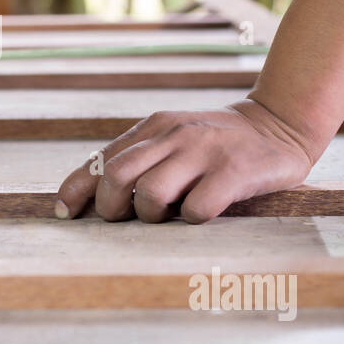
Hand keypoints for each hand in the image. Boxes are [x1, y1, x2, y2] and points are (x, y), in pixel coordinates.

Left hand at [55, 99, 316, 223]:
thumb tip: (93, 197)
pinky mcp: (234, 172)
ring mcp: (203, 152)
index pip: (101, 160)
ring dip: (151, 217)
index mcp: (153, 128)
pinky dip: (191, 220)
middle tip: (126, 220)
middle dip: (111, 208)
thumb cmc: (214, 145)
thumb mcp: (173, 139)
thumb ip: (139, 158)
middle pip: (117, 177)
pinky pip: (196, 209)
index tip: (64, 214)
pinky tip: (201, 215)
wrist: (279, 123)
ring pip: (151, 194)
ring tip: (168, 217)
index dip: (76, 191)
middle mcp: (174, 135)